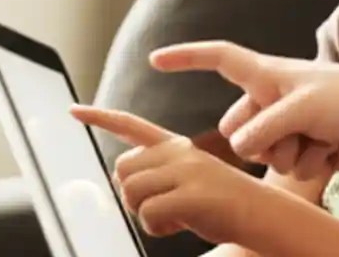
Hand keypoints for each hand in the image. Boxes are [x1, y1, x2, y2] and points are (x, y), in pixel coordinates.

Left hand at [69, 105, 259, 243]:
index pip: (132, 127)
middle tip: (164, 206)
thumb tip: (122, 181)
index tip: (73, 110)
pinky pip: (147, 213)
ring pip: (132, 193)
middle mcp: (180, 152)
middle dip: (133, 195)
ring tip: (176, 216)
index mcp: (177, 146)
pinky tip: (180, 225)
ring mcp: (187, 171)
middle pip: (122, 171)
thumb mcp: (188, 180)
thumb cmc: (223, 204)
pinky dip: (157, 228)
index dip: (100, 118)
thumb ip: (157, 174)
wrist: (265, 214)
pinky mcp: (192, 194)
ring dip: (146, 214)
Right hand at [149, 42, 338, 176]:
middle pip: (235, 131)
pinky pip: (290, 170)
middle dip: (262, 138)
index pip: (218, 59)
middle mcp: (272, 100)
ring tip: (323, 135)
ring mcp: (288, 127)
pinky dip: (313, 163)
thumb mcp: (303, 107)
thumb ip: (264, 129)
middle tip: (298, 125)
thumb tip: (238, 150)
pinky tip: (335, 148)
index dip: (186, 58)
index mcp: (266, 75)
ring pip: (263, 157)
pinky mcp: (306, 150)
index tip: (154, 59)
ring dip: (293, 154)